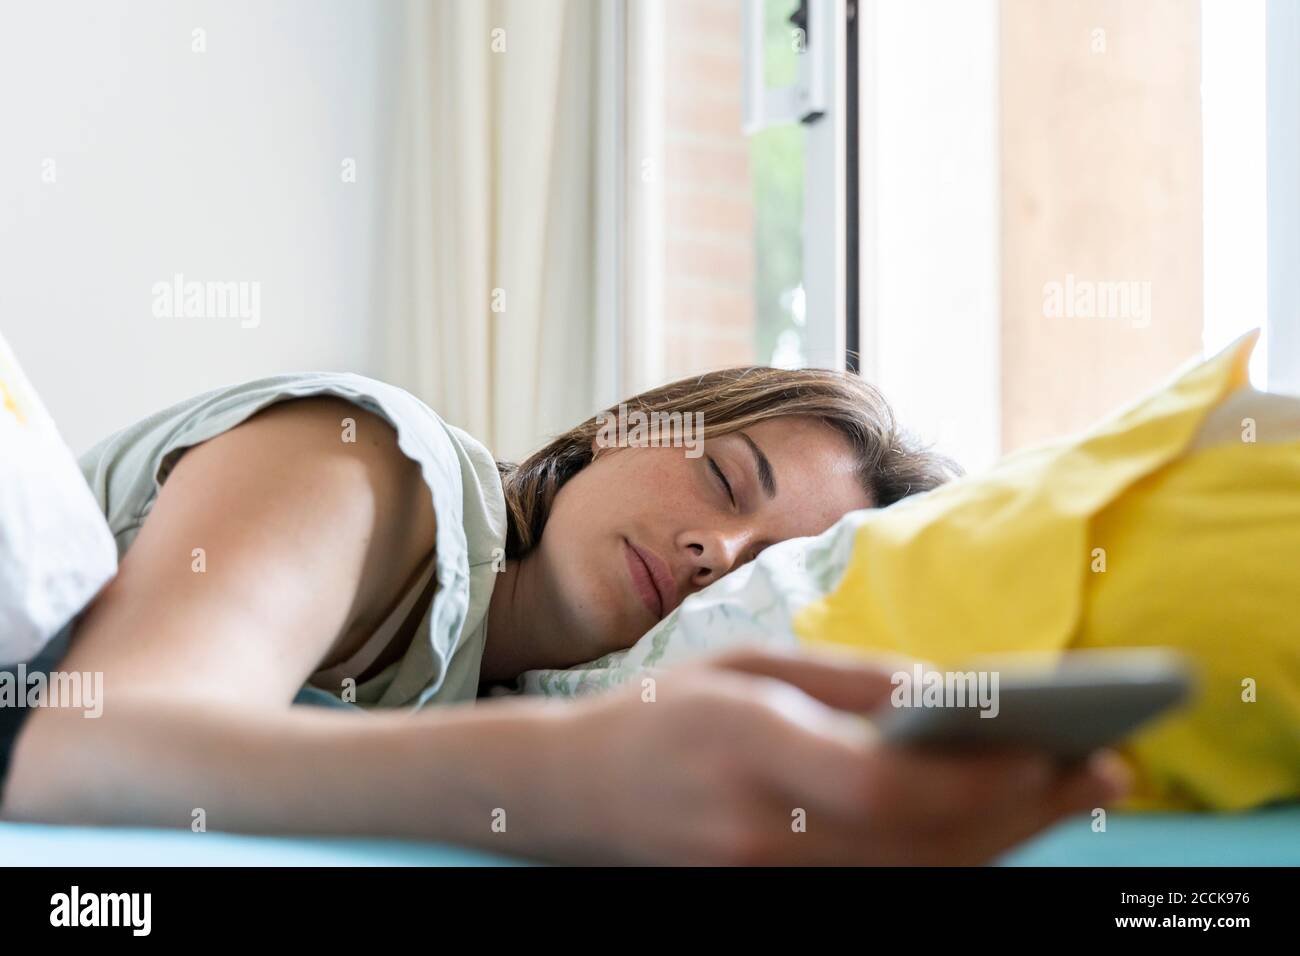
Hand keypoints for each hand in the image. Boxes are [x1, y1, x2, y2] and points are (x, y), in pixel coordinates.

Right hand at [543, 645, 1130, 864]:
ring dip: (1004, 840)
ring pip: (916, 880)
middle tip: (1105, 771)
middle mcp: (757, 835)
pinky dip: (954, 862)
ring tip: (1069, 793)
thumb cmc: (661, 710)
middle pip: (920, 846)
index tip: (1054, 746)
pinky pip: (889, 891)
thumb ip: (849, 681)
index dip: (975, 776)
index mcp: (743, 748)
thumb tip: (955, 696)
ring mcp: (766, 884)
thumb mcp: (747, 663)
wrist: (572, 793)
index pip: (878, 787)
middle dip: (1023, 811)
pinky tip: (997, 824)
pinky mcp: (777, 903)